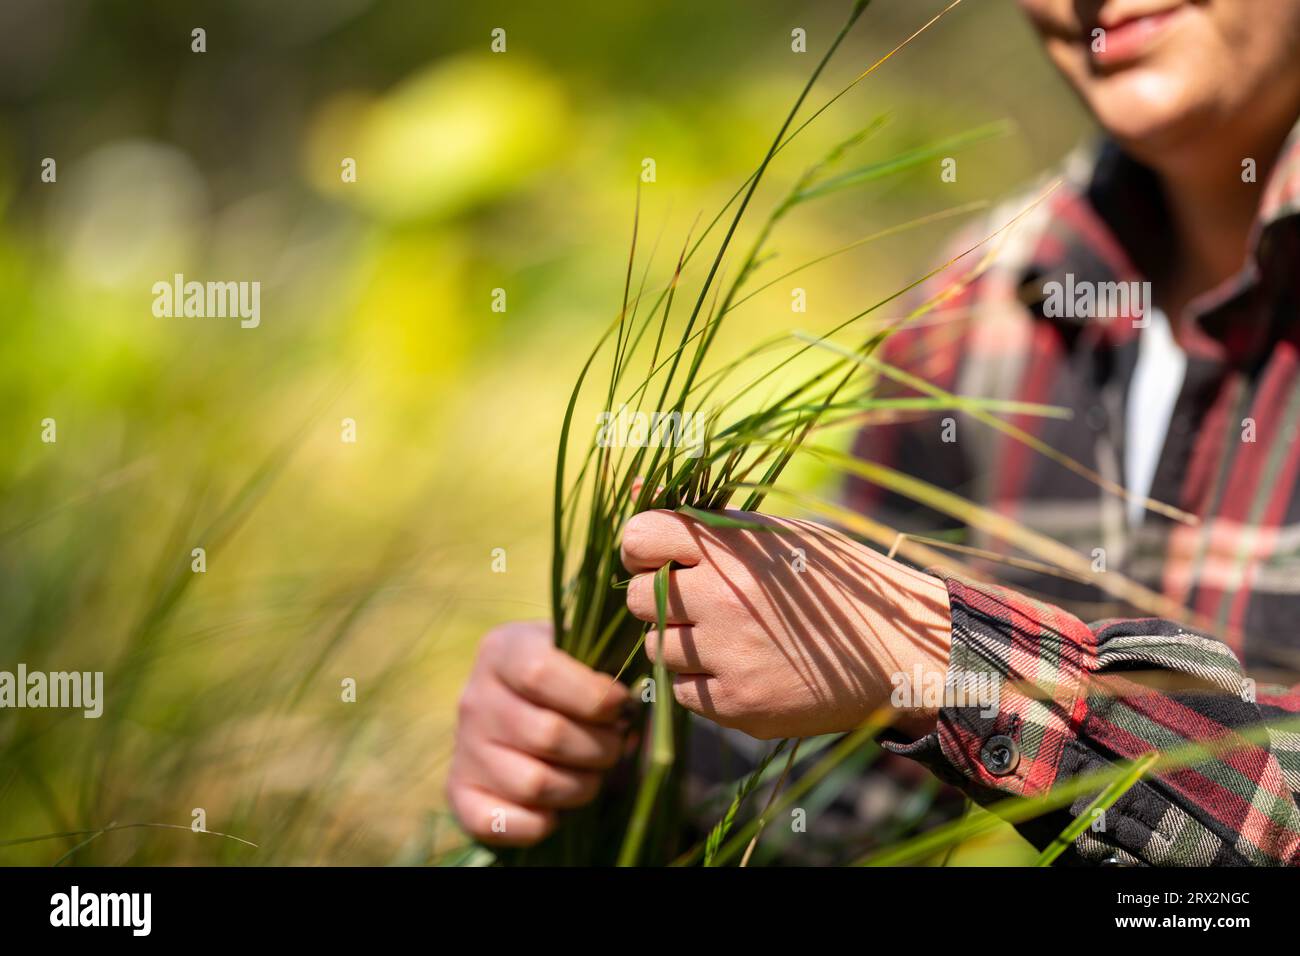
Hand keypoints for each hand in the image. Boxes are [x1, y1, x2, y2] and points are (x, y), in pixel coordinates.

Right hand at [447, 621, 628, 845]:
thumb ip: (608, 665)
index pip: (540, 673)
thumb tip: (636, 698)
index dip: (593, 696)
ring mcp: (463, 747)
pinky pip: (498, 823)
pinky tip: (557, 806)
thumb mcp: (583, 653)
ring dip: (581, 786)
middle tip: (616, 744)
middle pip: (547, 735)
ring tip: (592, 772)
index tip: (621, 705)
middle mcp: (474, 697)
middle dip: (600, 747)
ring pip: (533, 783)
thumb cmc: (569, 677)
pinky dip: (539, 823)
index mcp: (503, 650)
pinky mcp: (459, 791)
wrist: (522, 705)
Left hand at [621, 510, 950, 738]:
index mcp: (733, 546)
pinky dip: (701, 684)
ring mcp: (728, 654)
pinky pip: (681, 693)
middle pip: (636, 598)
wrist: (898, 649)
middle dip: (659, 600)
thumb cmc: (831, 582)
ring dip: (680, 644)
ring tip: (729, 638)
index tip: (660, 560)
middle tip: (700, 604)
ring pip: (654, 648)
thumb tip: (632, 495)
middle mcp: (724, 597)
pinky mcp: (736, 704)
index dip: (643, 550)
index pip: (639, 538)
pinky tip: (743, 669)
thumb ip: (706, 522)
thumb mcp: (777, 534)